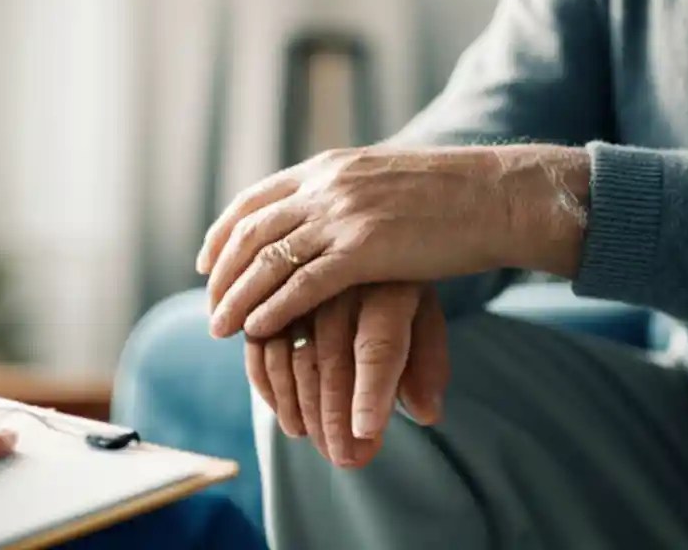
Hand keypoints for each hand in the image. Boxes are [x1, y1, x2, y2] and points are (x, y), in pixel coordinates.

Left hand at [200, 144, 588, 338]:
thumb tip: (322, 212)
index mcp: (326, 168)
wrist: (498, 195)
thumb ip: (343, 193)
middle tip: (209, 304)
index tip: (206, 262)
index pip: (252, 200)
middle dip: (222, 273)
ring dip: (238, 299)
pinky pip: (303, 284)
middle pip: (251, 233)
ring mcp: (343, 216)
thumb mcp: (381, 179)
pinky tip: (259, 331)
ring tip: (220, 328)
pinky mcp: (365, 249)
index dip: (222, 233)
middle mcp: (325, 187)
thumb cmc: (450, 194)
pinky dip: (275, 310)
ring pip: (268, 261)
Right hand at [247, 284, 448, 467]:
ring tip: (314, 442)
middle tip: (345, 459)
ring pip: (290, 354)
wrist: (358, 228)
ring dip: (300, 407)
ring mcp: (299, 285)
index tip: (365, 436)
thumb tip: (427, 414)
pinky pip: (259, 345)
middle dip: (334, 416)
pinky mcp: (267, 294)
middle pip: (331, 358)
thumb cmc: (395, 281)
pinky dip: (268, 386)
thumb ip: (427, 361)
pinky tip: (286, 416)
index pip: (379, 345)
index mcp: (387, 285)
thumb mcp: (423, 312)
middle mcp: (341, 282)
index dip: (372, 392)